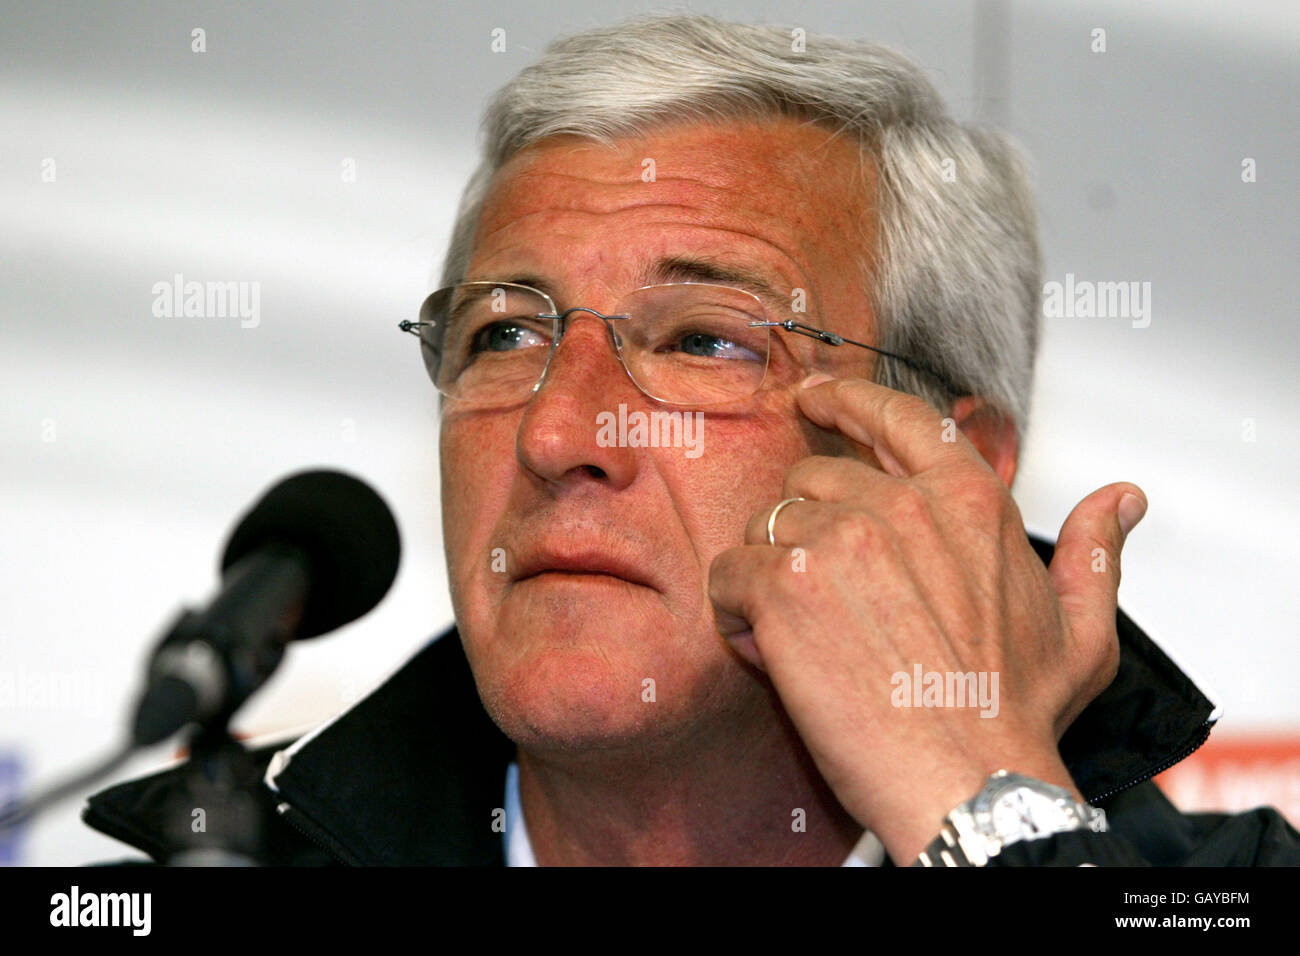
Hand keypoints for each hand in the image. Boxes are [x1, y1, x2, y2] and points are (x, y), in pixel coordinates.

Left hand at [708, 375, 1147, 863]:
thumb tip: (1121, 500)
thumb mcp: (1082, 631)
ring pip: (771, 522)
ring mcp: (837, 540)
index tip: (816, 395)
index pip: (897, 415)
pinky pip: (731, 571)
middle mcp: (899, 505)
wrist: (968, 783)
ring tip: (807, 627)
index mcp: (967, 501)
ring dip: (775, 568)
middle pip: (818, 474)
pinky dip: (735, 606)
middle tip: (825, 585)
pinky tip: (765, 643)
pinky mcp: (784, 587)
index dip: (848, 398)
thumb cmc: (1015, 717)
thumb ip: (1094, 553)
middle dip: (811, 522)